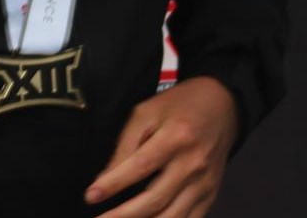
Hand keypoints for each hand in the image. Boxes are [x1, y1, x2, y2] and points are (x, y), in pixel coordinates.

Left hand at [86, 76, 237, 217]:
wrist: (222, 106)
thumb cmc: (177, 107)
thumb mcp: (146, 113)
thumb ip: (126, 145)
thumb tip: (104, 177)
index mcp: (175, 138)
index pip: (140, 166)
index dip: (114, 183)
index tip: (91, 195)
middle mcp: (193, 165)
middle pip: (156, 198)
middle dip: (124, 214)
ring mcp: (205, 183)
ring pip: (174, 215)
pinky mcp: (211, 194)